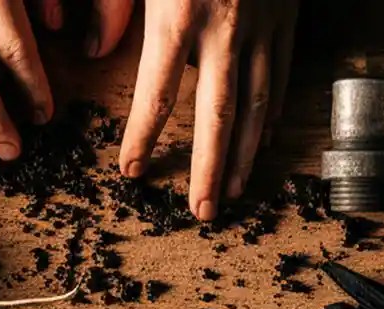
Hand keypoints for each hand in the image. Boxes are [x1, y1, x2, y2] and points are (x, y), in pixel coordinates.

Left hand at [38, 0, 299, 220]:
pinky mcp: (289, 16)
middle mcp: (227, 26)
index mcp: (181, 11)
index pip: (157, 92)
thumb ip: (112, 0)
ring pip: (258, 103)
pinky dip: (272, 114)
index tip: (131, 171)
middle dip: (208, 168)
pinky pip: (282, 76)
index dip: (142, 136)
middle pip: (217, 114)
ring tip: (232, 192)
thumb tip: (94, 46)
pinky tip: (262, 143)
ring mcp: (265, 24)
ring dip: (244, 155)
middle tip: (201, 213)